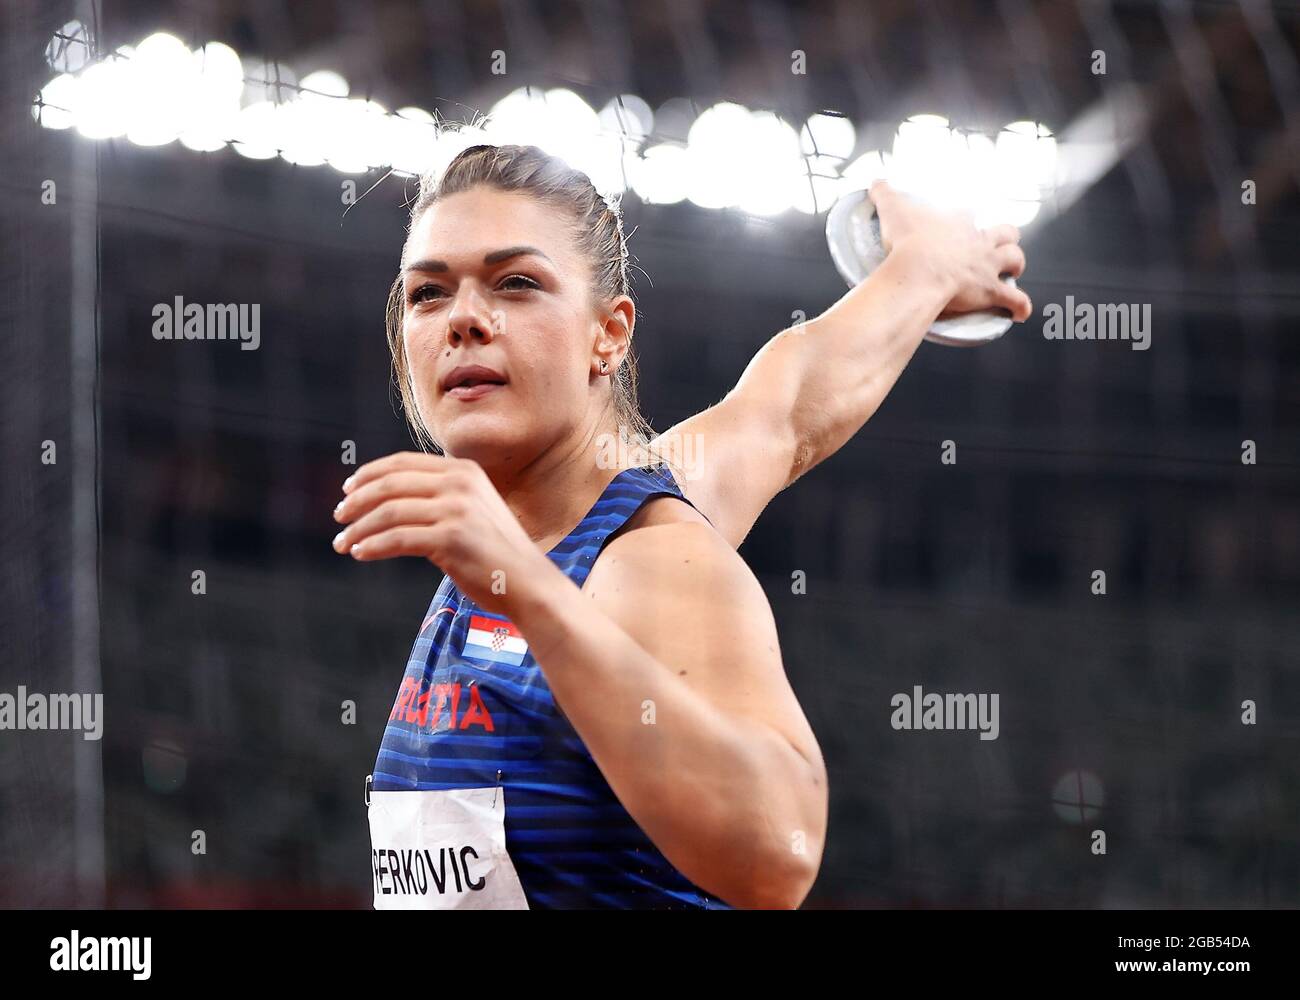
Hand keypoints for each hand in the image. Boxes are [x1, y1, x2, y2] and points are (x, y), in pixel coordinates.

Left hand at [331, 451, 558, 614]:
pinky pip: (397, 539)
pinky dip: (372, 546)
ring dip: (358, 528)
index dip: (368, 475)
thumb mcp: (471, 510)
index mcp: (463, 471)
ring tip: (343, 543)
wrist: (528, 583)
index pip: (402, 463)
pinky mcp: (452, 539)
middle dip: (356, 501)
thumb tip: (386, 500)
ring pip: (388, 513)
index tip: (347, 490)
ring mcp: (456, 510)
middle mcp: (459, 484)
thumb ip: (439, 498)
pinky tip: (360, 553)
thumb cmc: (495, 553)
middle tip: (339, 518)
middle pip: (389, 485)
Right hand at [869, 179, 1032, 321]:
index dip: (967, 219)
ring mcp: (987, 266)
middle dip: (1006, 238)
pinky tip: (1021, 312)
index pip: (969, 215)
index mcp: (958, 223)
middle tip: (999, 245)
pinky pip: (1014, 299)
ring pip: (1014, 259)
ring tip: (1014, 271)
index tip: (963, 223)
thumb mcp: (893, 209)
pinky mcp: (990, 290)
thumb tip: (875, 182)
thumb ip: (884, 194)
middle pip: (1005, 233)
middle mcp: (978, 242)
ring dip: (1017, 265)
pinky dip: (1020, 306)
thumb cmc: (907, 241)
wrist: (918, 270)